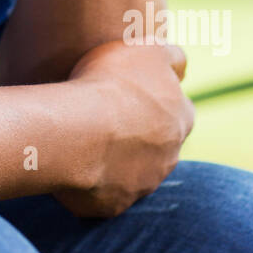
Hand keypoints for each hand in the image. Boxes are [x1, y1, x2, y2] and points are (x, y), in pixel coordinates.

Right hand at [52, 38, 195, 219]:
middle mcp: (169, 155)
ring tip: (83, 139)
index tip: (130, 92)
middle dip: (138, 133)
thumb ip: (170, 55)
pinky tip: (72, 163)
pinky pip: (104, 194)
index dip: (155, 99)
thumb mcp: (146, 48)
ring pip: (132, 171)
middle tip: (104, 116)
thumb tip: (179, 65)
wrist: (77, 134)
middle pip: (157, 144)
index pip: (178, 108)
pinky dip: (92, 182)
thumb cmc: (108, 83)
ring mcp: (142, 184)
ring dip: (115, 159)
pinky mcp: (114, 204)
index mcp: (181, 117)